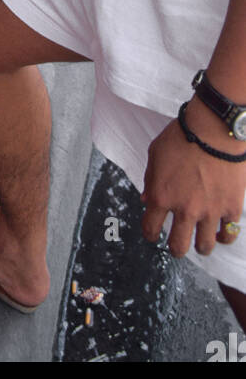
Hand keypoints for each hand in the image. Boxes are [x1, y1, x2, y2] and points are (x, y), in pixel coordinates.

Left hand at [141, 109, 245, 258]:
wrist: (213, 129)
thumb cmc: (181, 136)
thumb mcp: (155, 154)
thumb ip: (150, 179)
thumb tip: (147, 200)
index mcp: (162, 196)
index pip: (150, 228)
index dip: (150, 234)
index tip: (153, 234)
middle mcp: (185, 208)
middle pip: (178, 246)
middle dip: (175, 249)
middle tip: (177, 245)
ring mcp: (210, 210)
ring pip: (205, 245)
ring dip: (201, 247)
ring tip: (201, 244)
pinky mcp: (231, 206)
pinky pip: (229, 233)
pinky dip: (224, 236)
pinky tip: (221, 233)